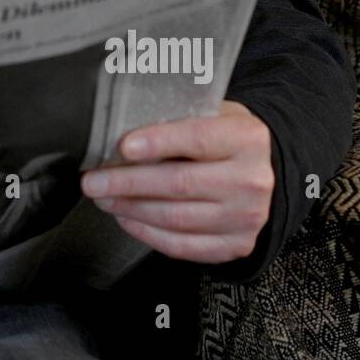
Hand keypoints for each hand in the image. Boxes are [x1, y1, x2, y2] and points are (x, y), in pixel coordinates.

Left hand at [80, 99, 274, 263]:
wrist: (267, 172)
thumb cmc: (224, 138)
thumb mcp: (212, 114)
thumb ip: (176, 118)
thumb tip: (120, 129)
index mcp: (247, 138)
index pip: (198, 139)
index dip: (158, 143)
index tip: (122, 147)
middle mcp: (251, 180)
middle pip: (180, 183)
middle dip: (129, 183)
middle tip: (92, 181)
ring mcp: (246, 218)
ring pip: (177, 218)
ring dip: (131, 209)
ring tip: (103, 198)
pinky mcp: (237, 245)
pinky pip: (183, 246)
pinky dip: (148, 233)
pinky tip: (126, 218)